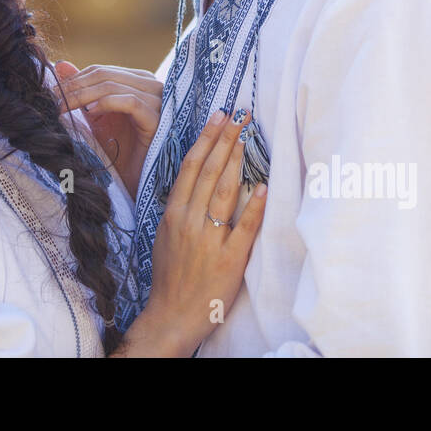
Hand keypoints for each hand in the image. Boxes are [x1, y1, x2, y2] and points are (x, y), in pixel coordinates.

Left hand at [54, 60, 161, 197]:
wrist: (137, 180)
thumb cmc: (119, 149)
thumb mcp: (95, 116)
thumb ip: (82, 90)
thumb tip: (61, 65)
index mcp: (138, 80)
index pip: (100, 71)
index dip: (73, 80)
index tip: (51, 93)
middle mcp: (151, 85)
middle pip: (104, 75)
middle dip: (74, 87)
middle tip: (53, 101)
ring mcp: (157, 100)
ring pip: (113, 85)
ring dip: (82, 95)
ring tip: (64, 108)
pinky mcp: (158, 118)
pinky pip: (130, 101)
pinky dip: (106, 103)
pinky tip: (90, 113)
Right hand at [117, 109, 267, 357]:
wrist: (171, 316)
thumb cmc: (170, 276)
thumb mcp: (166, 235)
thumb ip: (180, 208)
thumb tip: (196, 179)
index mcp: (173, 213)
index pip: (191, 166)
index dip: (206, 138)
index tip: (218, 116)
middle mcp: (189, 221)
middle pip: (209, 171)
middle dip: (225, 139)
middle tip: (238, 115)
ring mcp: (209, 239)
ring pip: (224, 191)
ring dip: (236, 161)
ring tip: (246, 137)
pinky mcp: (229, 259)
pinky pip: (245, 227)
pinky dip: (255, 205)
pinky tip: (264, 186)